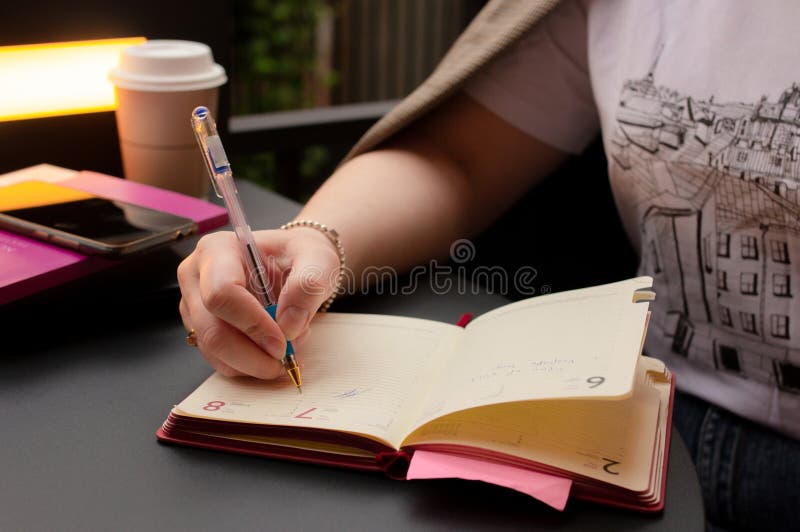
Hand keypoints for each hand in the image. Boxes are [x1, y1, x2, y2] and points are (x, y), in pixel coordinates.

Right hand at [177, 227, 339, 377]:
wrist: (294, 264)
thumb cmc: (300, 256)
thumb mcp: (318, 259)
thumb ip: (308, 285)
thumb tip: (289, 324)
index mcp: (217, 250)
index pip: (223, 293)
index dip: (252, 324)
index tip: (282, 342)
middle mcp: (197, 277)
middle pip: (212, 330)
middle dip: (253, 354)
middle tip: (286, 359)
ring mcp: (194, 305)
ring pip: (214, 351)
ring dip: (254, 362)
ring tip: (287, 348)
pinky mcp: (201, 329)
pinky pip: (220, 360)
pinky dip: (249, 366)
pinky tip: (272, 352)